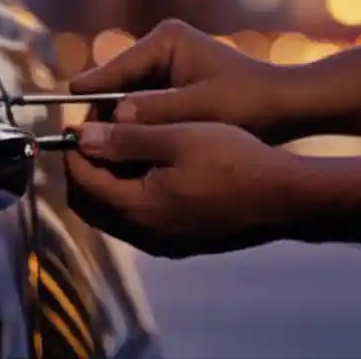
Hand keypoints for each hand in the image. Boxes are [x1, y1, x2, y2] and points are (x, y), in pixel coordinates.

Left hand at [65, 121, 299, 257]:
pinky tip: (149, 162)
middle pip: (91, 203)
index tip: (82, 118)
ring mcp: (164, 242)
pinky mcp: (182, 241)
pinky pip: (139, 218)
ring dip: (108, 179)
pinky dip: (131, 191)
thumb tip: (80, 137)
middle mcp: (145, 234)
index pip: (83, 180)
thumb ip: (125, 138)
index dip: (74, 147)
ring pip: (114, 212)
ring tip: (121, 139)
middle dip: (85, 166)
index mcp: (138, 209)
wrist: (285, 196)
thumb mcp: (177, 136)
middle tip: (96, 129)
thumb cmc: (235, 160)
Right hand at [72, 19, 299, 141]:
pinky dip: (138, 130)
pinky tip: (131, 156)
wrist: (286, 105)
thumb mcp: (198, 111)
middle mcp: (160, 47)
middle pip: (115, 87)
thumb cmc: (248, 103)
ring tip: (103, 159)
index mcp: (164, 40)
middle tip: (84, 152)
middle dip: (104, 119)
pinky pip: (144, 108)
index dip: (89, 101)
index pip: (113, 71)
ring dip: (120, 127)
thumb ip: (152, 114)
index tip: (65, 125)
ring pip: (127, 101)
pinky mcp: (173, 85)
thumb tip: (107, 122)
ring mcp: (166, 65)